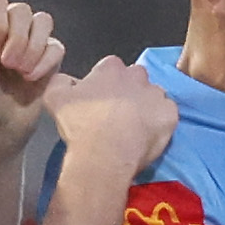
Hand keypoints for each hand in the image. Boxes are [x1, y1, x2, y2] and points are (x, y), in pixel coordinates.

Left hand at [0, 0, 64, 153]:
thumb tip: (9, 36)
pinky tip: (32, 78)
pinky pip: (56, 46)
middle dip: (17, 37)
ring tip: (21, 72)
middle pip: (22, 9)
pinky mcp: (50, 57)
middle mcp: (9, 25)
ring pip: (43, 21)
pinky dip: (46, 62)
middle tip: (7, 64)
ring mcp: (32, 39)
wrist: (0, 124)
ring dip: (33, 47)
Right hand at [45, 54, 176, 179]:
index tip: (100, 101)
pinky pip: (167, 114)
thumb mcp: (54, 98)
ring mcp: (156, 94)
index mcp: (111, 68)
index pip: (110, 68)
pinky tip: (148, 135)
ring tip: (134, 128)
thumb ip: (60, 81)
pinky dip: (160, 122)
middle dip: (128, 92)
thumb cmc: (80, 126)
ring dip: (146, 107)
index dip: (105, 85)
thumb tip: (67, 80)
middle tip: (118, 115)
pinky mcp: (170, 114)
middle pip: (135, 79)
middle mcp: (137, 75)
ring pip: (153, 96)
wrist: (103, 156)